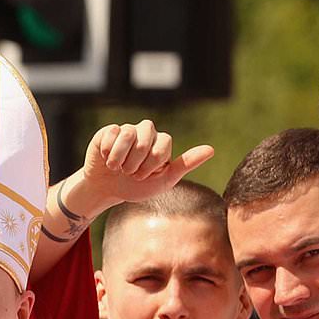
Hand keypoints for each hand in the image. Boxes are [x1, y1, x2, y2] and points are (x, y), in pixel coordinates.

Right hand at [67, 119, 214, 213]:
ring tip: (118, 167)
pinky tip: (107, 159)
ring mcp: (128, 129)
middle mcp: (147, 132)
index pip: (163, 146)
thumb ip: (186, 164)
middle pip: (145, 140)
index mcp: (162, 143)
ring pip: (128, 134)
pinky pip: (111, 134)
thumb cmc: (137, 186)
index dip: (152, 164)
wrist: (108, 189)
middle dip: (136, 163)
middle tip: (130, 173)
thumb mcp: (165, 180)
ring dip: (121, 159)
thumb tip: (211, 149)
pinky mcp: (109, 130)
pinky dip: (108, 153)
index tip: (145, 176)